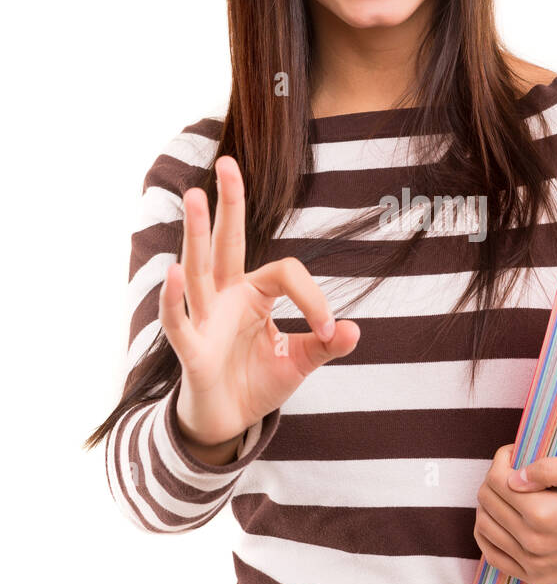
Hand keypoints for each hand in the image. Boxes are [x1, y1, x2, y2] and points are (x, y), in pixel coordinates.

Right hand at [160, 155, 359, 448]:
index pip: (285, 273)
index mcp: (253, 293)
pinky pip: (179, 319)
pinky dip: (174, 297)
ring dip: (197, 234)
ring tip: (196, 196)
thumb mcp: (299, 361)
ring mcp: (204, 318)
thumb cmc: (257, 381)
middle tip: (227, 162)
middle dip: (229, 204)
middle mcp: (225, 296)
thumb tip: (354, 330)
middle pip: (226, 243)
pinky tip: (173, 271)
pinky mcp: (190, 348)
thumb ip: (325, 345)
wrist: (228, 421)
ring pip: (199, 269)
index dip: (313, 298)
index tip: (328, 330)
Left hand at [473, 444, 556, 583]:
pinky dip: (488, 534)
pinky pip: (493, 556)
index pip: (497, 481)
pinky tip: (500, 518)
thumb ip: (551, 467)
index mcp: (544, 516)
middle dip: (495, 478)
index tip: (516, 453)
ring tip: (510, 492)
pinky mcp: (534, 577)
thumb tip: (514, 477)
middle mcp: (533, 545)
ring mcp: (532, 565)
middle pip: (487, 502)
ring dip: (489, 504)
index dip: (502, 460)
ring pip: (484, 527)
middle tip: (515, 470)